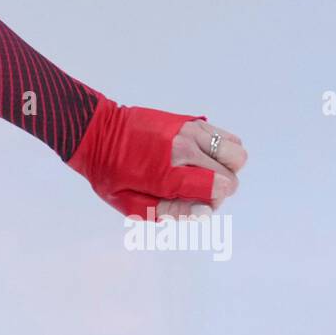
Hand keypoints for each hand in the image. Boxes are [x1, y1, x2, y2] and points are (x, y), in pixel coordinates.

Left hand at [68, 96, 248, 220]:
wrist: (98, 134)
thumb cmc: (110, 175)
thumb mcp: (131, 204)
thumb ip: (169, 211)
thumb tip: (204, 212)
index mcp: (168, 173)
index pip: (218, 188)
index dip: (211, 202)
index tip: (194, 203)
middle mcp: (185, 149)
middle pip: (231, 174)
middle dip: (220, 190)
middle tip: (195, 192)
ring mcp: (191, 131)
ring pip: (237, 153)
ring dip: (226, 168)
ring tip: (202, 174)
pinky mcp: (193, 122)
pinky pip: (227, 137)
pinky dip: (223, 151)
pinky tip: (201, 159)